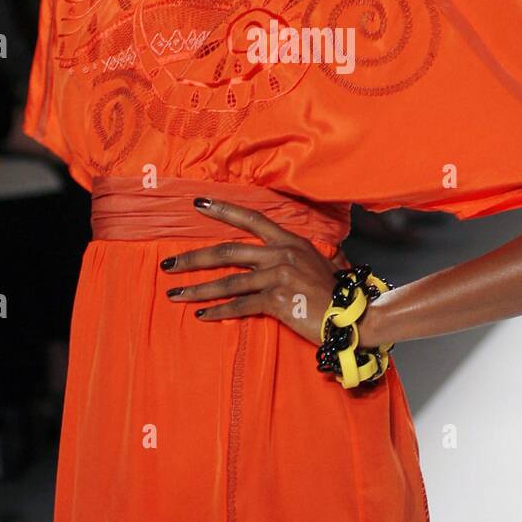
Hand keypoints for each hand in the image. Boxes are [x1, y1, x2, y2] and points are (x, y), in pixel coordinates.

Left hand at [161, 199, 351, 346]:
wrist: (353, 316)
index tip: (198, 204)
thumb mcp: (317, 262)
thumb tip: (277, 252)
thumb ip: (293, 255)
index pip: (251, 218)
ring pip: (228, 281)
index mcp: (289, 241)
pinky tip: (202, 314)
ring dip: (197, 288)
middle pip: (227, 251)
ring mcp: (278, 277)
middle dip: (193, 258)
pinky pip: (240, 305)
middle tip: (168, 265)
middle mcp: (281, 254)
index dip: (223, 210)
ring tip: (175, 293)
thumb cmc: (335, 292)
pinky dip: (218, 311)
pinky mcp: (277, 301)